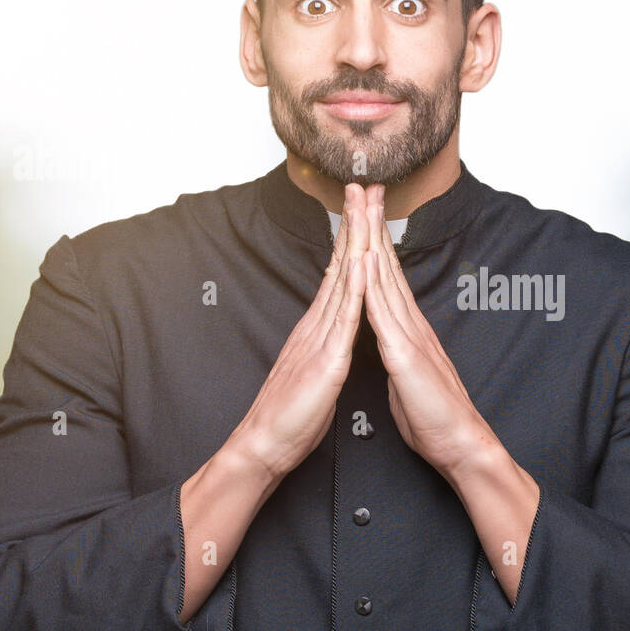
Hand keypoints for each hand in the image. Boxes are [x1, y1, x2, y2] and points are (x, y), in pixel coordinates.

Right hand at [227, 183, 369, 478]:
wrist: (265, 447)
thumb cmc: (291, 418)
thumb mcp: (315, 374)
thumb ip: (325, 349)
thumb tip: (333, 337)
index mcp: (318, 329)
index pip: (338, 275)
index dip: (352, 240)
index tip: (363, 208)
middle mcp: (316, 325)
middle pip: (339, 265)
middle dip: (354, 224)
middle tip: (363, 184)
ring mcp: (319, 338)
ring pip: (341, 281)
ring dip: (355, 242)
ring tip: (364, 205)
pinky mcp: (325, 360)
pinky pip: (343, 319)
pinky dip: (352, 288)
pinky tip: (361, 261)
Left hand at [360, 185, 501, 478]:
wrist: (459, 443)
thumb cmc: (434, 417)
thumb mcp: (408, 376)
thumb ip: (397, 353)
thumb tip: (388, 344)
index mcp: (406, 330)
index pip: (386, 277)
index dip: (373, 241)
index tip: (363, 211)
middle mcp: (410, 324)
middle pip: (387, 265)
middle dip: (373, 224)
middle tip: (364, 186)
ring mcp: (409, 336)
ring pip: (386, 280)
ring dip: (372, 241)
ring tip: (362, 206)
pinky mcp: (406, 356)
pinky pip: (385, 316)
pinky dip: (374, 285)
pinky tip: (366, 260)